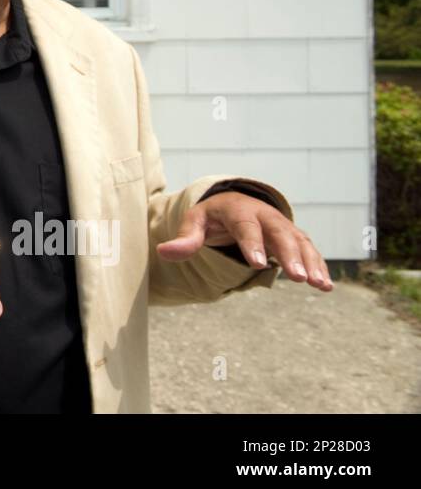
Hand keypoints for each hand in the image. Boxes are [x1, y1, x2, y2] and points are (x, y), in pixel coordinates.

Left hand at [157, 192, 333, 291]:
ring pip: (300, 243)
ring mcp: (282, 226)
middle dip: (290, 255)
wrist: (234, 203)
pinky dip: (318, 266)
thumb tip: (164, 252)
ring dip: (311, 263)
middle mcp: (265, 215)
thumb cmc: (212, 216)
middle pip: (279, 234)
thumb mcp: (195, 222)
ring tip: (319, 285)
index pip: (245, 227)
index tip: (258, 264)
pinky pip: (308, 250)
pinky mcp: (293, 237)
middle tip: (297, 277)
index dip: (252, 244)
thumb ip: (184, 238)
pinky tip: (325, 285)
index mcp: (238, 209)